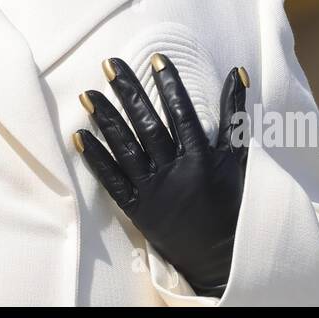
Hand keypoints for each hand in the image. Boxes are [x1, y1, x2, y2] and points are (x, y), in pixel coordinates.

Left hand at [74, 54, 248, 295]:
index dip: (169, 85)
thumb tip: (236, 71)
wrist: (222, 259)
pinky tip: (79, 135)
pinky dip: (95, 158)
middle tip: (110, 64)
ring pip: (125, 148)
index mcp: (201, 159)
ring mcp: (153, 191)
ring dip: (105, 119)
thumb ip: (234, 115)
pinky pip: (112, 180)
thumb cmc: (232, 204)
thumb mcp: (239, 159)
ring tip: (87, 93)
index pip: (182, 113)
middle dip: (128, 92)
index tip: (155, 58)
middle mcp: (175, 172)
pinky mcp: (137, 209)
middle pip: (147, 125)